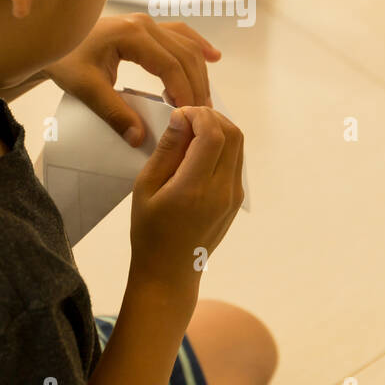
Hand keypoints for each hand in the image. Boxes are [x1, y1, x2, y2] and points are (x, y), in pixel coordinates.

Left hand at [44, 13, 220, 145]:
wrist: (50, 41)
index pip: (171, 65)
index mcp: (131, 34)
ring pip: (186, 45)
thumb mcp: (86, 89)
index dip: (185, 92)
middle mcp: (144, 22)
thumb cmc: (65, 61)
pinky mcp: (146, 26)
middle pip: (185, 54)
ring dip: (199, 72)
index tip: (191, 118)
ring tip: (203, 102)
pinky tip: (214, 57)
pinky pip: (180, 34)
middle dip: (197, 85)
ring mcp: (146, 21)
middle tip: (203, 116)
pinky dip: (197, 46)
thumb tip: (139, 139)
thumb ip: (113, 113)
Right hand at [128, 106, 244, 295]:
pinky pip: (236, 162)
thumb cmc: (150, 231)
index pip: (213, 135)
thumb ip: (167, 150)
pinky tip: (200, 151)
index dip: (199, 115)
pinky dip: (223, 146)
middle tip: (187, 118)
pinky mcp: (236, 200)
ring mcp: (234, 197)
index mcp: (195, 188)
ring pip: (239, 146)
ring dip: (219, 130)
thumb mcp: (146, 188)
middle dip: (211, 117)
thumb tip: (181, 118)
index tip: (179, 114)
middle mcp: (222, 191)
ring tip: (193, 132)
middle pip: (233, 135)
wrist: (170, 270)